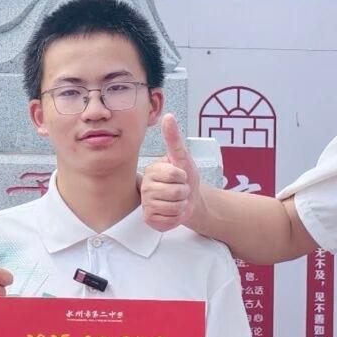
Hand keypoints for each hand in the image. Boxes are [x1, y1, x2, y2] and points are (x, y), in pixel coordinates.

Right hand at [140, 114, 200, 231]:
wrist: (191, 200)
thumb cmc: (186, 178)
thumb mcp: (182, 158)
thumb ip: (174, 139)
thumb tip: (168, 116)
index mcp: (152, 170)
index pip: (174, 175)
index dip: (183, 177)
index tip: (179, 176)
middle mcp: (145, 186)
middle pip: (175, 192)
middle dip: (184, 192)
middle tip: (180, 190)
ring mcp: (146, 204)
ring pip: (173, 207)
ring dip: (181, 205)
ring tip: (177, 201)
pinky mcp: (149, 219)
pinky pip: (169, 220)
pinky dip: (176, 218)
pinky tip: (172, 212)